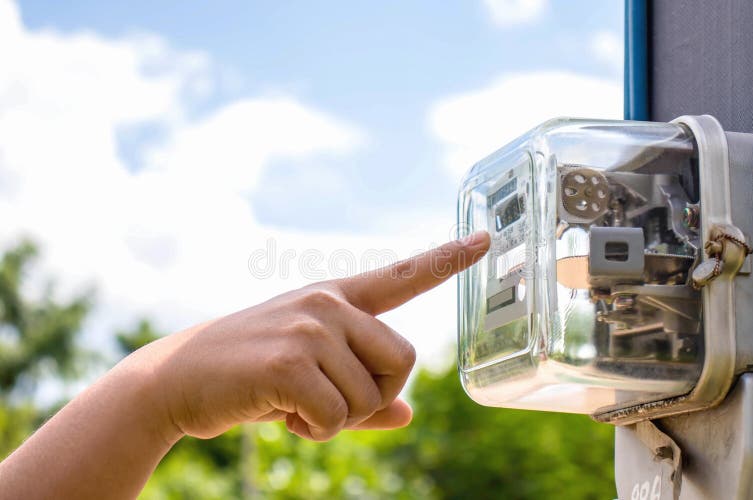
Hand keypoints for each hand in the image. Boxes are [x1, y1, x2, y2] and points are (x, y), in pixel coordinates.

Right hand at [138, 231, 489, 441]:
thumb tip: (407, 415)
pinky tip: (281, 414)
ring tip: (294, 405)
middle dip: (375, 396)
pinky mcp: (291, 359)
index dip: (448, 259)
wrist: (175, 381)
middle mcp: (328, 303)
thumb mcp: (309, 378)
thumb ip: (361, 393)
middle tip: (328, 402)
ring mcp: (310, 326)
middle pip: (404, 360)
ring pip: (372, 395)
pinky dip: (315, 430)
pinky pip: (338, 416)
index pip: (402, 275)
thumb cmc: (249, 376)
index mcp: (336, 299)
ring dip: (338, 420)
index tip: (486, 239)